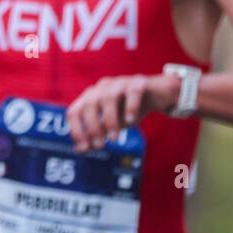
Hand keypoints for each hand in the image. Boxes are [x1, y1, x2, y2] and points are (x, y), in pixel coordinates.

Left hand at [66, 73, 180, 151]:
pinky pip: (133, 92)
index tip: (86, 147)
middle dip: (93, 127)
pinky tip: (131, 121)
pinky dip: (130, 107)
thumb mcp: (112, 125)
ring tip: (115, 139)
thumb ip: (97, 135)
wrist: (158, 95)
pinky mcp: (139, 82)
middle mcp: (102, 87)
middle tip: (101, 145)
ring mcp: (120, 82)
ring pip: (108, 98)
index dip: (76, 130)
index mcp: (91, 97)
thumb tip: (79, 150)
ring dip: (109, 120)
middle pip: (89, 104)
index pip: (74, 112)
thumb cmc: (129, 111)